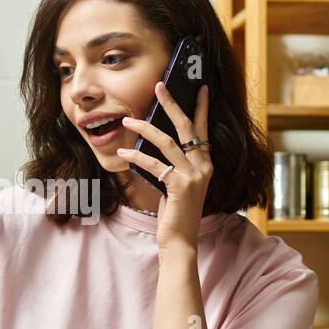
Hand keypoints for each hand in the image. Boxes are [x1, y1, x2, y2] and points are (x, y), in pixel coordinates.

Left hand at [116, 81, 212, 255]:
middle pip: (187, 127)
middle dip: (172, 104)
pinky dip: (136, 158)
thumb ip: (174, 166)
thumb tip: (154, 146)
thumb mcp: (178, 185)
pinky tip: (122, 154)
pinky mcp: (180, 186)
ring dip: (145, 129)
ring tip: (127, 120)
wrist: (180, 242)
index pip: (202, 130)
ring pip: (168, 142)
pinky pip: (155, 165)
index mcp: (205, 165)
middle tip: (159, 86)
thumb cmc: (176, 214)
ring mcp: (194, 176)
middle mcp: (203, 167)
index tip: (199, 88)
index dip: (201, 108)